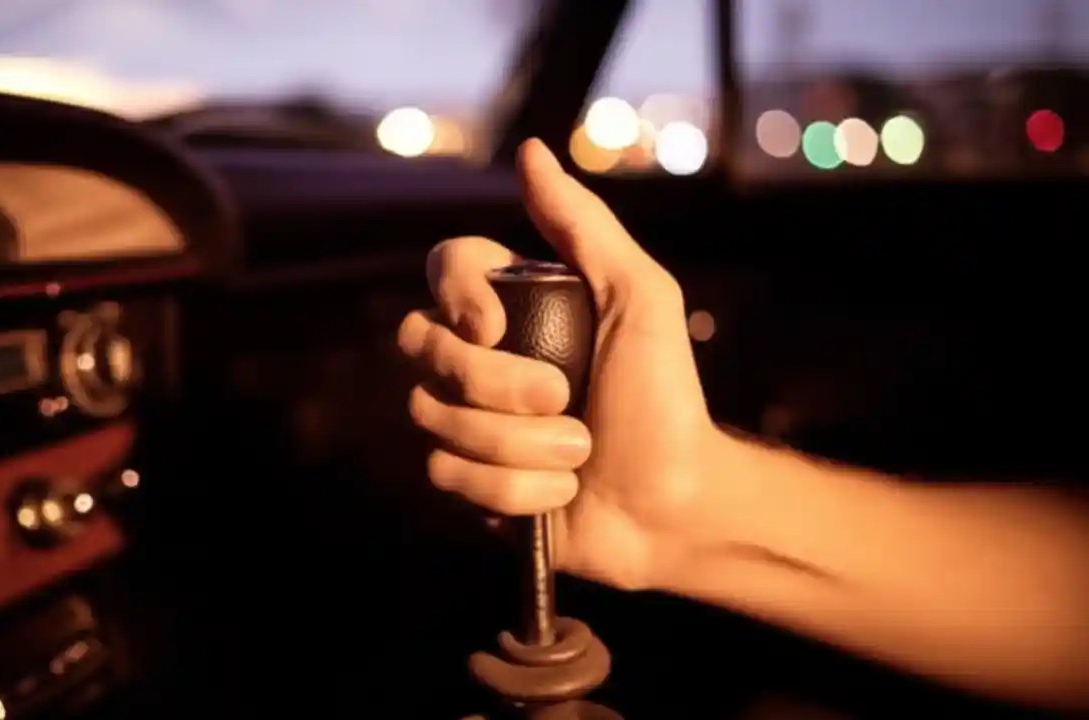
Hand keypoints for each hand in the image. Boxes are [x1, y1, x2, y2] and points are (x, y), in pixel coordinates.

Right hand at [398, 139, 729, 591]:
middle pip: (422, 345)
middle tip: (567, 402)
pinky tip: (557, 491)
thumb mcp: (639, 299)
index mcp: (516, 307)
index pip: (441, 268)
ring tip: (578, 454)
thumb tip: (530, 150)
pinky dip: (512, 489)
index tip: (498, 326)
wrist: (674, 505)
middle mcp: (481, 358)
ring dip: (519, 444)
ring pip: (432, 417)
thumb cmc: (666, 399)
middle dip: (497, 385)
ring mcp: (467, 421)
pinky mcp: (466, 481)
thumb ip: (582, 225)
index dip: (455, 295)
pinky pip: (445, 473)